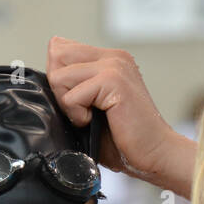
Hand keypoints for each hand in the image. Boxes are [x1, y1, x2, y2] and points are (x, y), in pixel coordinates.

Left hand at [46, 35, 179, 184]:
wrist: (154, 154)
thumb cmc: (124, 139)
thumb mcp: (90, 108)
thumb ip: (70, 87)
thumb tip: (49, 74)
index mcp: (108, 58)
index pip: (60, 49)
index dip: (59, 81)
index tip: (80, 104)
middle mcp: (113, 56)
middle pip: (55, 58)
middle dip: (60, 91)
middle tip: (84, 112)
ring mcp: (114, 65)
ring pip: (59, 77)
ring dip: (69, 105)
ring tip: (91, 118)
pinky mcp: (113, 80)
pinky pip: (71, 96)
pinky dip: (78, 116)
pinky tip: (96, 122)